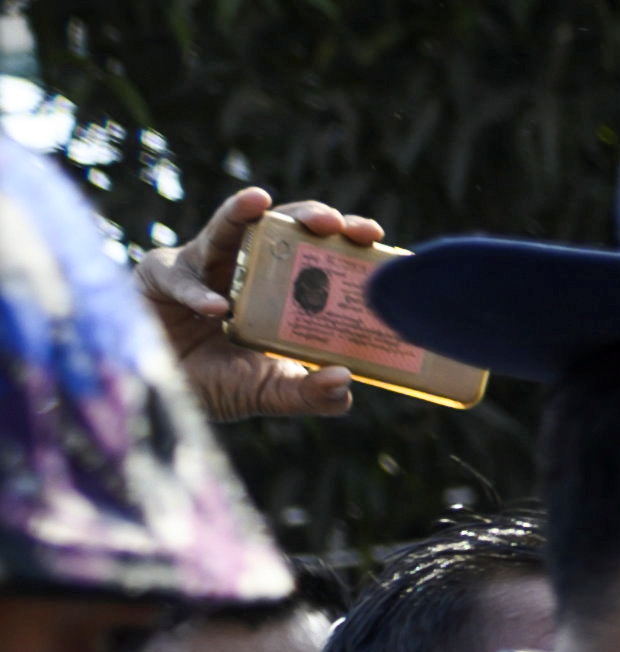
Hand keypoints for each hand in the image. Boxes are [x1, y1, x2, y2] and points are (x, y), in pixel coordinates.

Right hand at [135, 188, 381, 422]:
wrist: (164, 395)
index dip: (343, 240)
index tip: (374, 236)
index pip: (317, 253)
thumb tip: (345, 383)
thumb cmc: (221, 384)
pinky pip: (179, 277)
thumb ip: (308, 393)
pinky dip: (198, 293)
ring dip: (240, 213)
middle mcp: (242, 267)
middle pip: (279, 227)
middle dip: (306, 215)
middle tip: (333, 221)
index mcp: (277, 288)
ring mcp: (200, 265)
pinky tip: (217, 309)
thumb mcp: (271, 392)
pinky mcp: (159, 274)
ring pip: (221, 229)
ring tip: (259, 203)